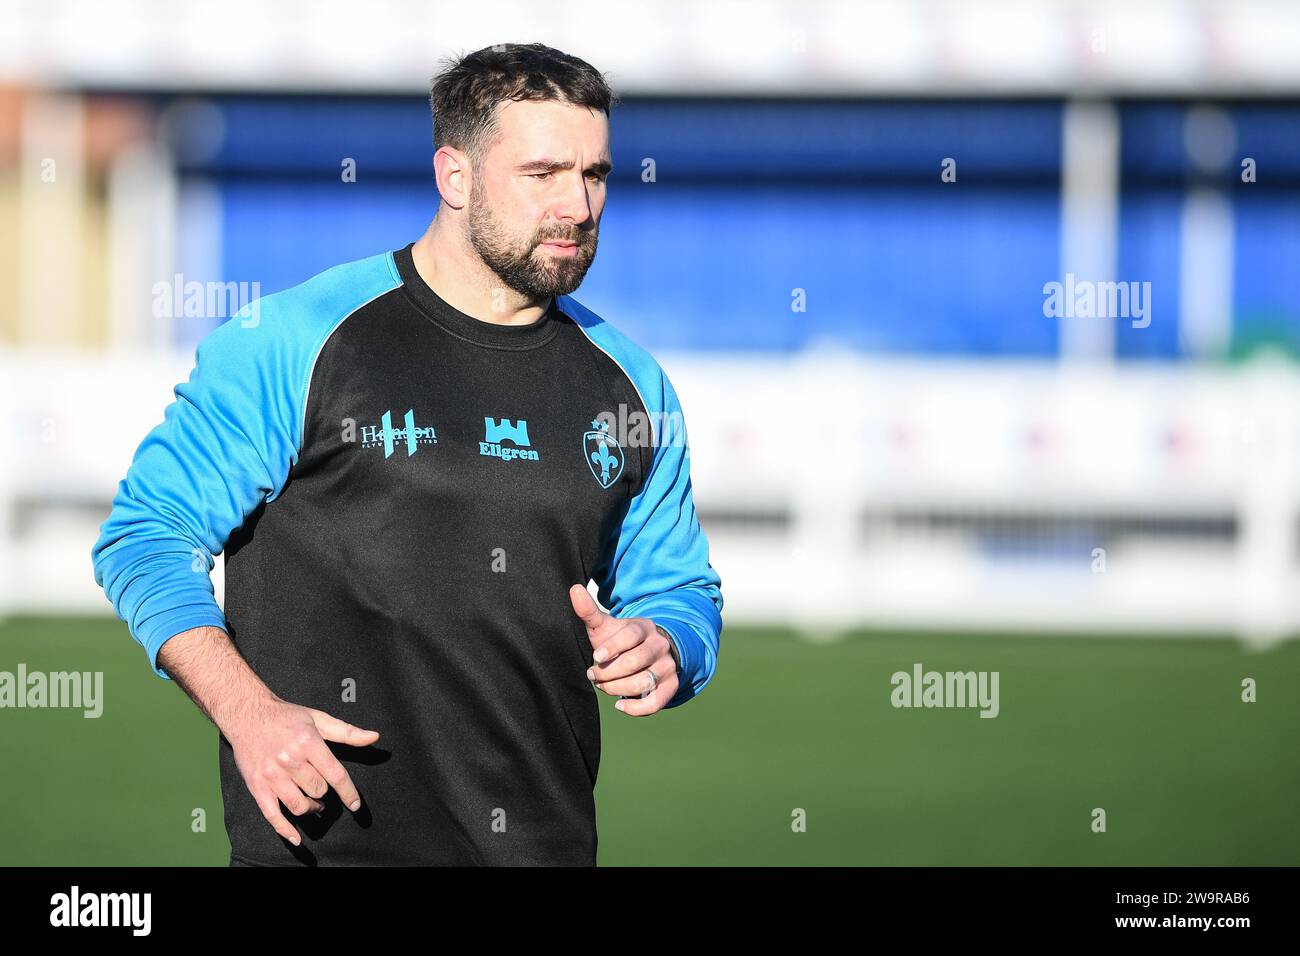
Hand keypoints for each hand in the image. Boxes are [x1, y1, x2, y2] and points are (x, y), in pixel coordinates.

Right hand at [224, 692, 380, 846]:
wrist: (248, 714)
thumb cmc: (286, 717)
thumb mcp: (318, 719)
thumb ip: (347, 732)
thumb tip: (373, 737)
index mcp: (308, 742)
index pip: (335, 775)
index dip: (348, 793)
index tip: (355, 805)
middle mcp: (290, 760)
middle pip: (318, 790)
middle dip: (323, 791)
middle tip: (320, 786)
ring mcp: (272, 775)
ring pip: (299, 805)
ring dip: (310, 808)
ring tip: (312, 803)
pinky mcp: (257, 786)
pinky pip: (272, 815)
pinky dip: (285, 830)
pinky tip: (296, 838)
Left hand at [569, 583, 678, 715]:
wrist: (649, 653)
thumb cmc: (620, 640)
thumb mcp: (605, 626)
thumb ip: (589, 611)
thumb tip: (574, 589)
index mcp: (644, 628)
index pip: (631, 636)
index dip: (613, 647)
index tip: (596, 658)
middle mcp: (659, 646)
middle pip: (635, 662)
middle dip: (609, 672)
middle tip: (593, 675)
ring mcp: (667, 667)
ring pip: (643, 682)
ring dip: (617, 688)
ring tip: (604, 686)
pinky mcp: (670, 687)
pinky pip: (656, 702)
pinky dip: (636, 708)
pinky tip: (619, 705)